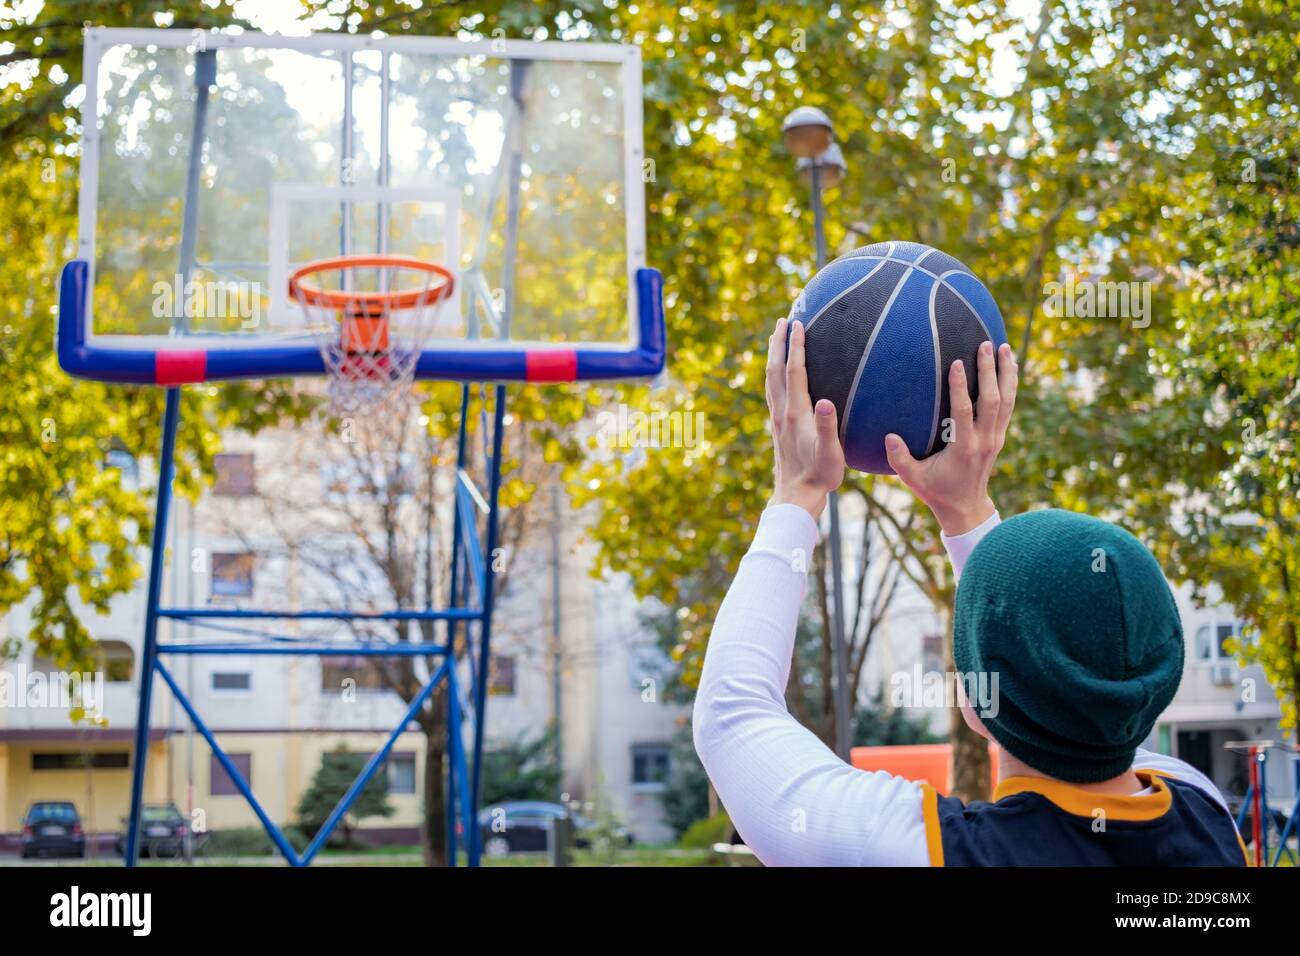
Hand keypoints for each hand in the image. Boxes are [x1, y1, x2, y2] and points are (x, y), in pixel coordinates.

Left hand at [765, 317, 844, 520]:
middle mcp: (782, 412)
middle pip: (776, 369)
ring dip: (774, 355)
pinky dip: (775, 373)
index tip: (798, 323)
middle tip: (782, 320)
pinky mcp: (777, 426)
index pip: (795, 372)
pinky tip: (779, 374)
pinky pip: (773, 391)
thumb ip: (827, 427)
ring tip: (777, 338)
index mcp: (796, 413)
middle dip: (779, 343)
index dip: (796, 346)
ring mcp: (777, 419)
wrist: (795, 496)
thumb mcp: (830, 454)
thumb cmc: (818, 476)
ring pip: (771, 379)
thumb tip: (826, 401)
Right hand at [885, 340, 1017, 535]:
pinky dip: (1010, 385)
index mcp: (963, 447)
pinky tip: (1009, 367)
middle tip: (986, 345)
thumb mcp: (913, 479)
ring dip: (1006, 373)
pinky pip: (1008, 407)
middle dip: (990, 371)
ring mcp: (995, 438)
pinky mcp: (999, 437)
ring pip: (1006, 401)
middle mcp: (984, 440)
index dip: (960, 387)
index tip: (957, 363)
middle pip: (992, 400)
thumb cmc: (936, 491)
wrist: (966, 508)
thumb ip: (900, 458)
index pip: (963, 412)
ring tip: (1004, 348)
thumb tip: (889, 437)